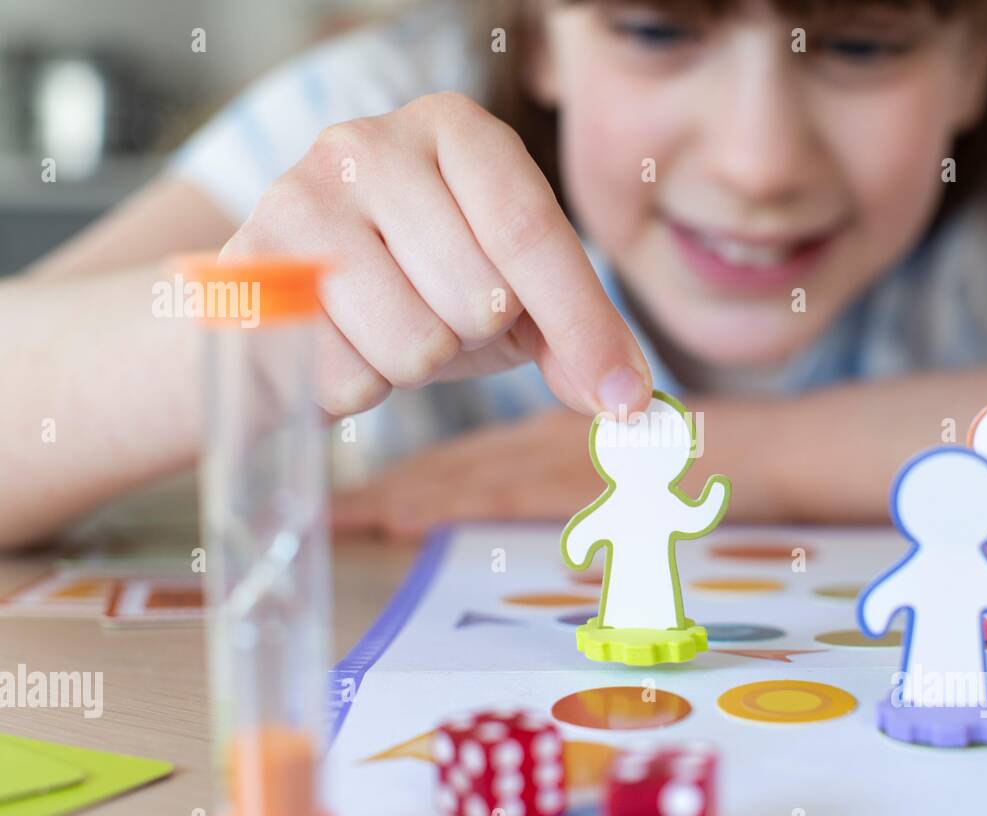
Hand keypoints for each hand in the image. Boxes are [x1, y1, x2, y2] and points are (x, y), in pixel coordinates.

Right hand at [220, 93, 650, 417]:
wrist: (275, 315)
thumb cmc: (407, 294)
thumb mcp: (504, 302)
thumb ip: (568, 336)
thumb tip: (621, 396)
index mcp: (456, 133)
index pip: (532, 230)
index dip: (582, 323)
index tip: (621, 397)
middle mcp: (373, 143)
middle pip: (481, 294)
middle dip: (471, 337)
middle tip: (435, 316)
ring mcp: (303, 197)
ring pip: (418, 342)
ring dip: (411, 367)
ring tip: (381, 330)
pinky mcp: (252, 271)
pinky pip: (351, 376)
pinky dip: (358, 388)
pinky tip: (335, 348)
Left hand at [331, 397, 795, 540]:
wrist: (768, 448)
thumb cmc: (711, 457)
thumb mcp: (637, 468)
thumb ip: (587, 485)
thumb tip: (537, 518)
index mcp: (554, 437)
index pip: (469, 457)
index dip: (414, 475)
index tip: (364, 495)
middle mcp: (546, 441)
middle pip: (453, 463)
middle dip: (392, 486)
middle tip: (334, 508)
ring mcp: (564, 457)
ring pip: (464, 475)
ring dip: (402, 495)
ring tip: (347, 516)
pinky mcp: (585, 478)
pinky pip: (500, 492)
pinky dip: (447, 503)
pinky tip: (402, 517)